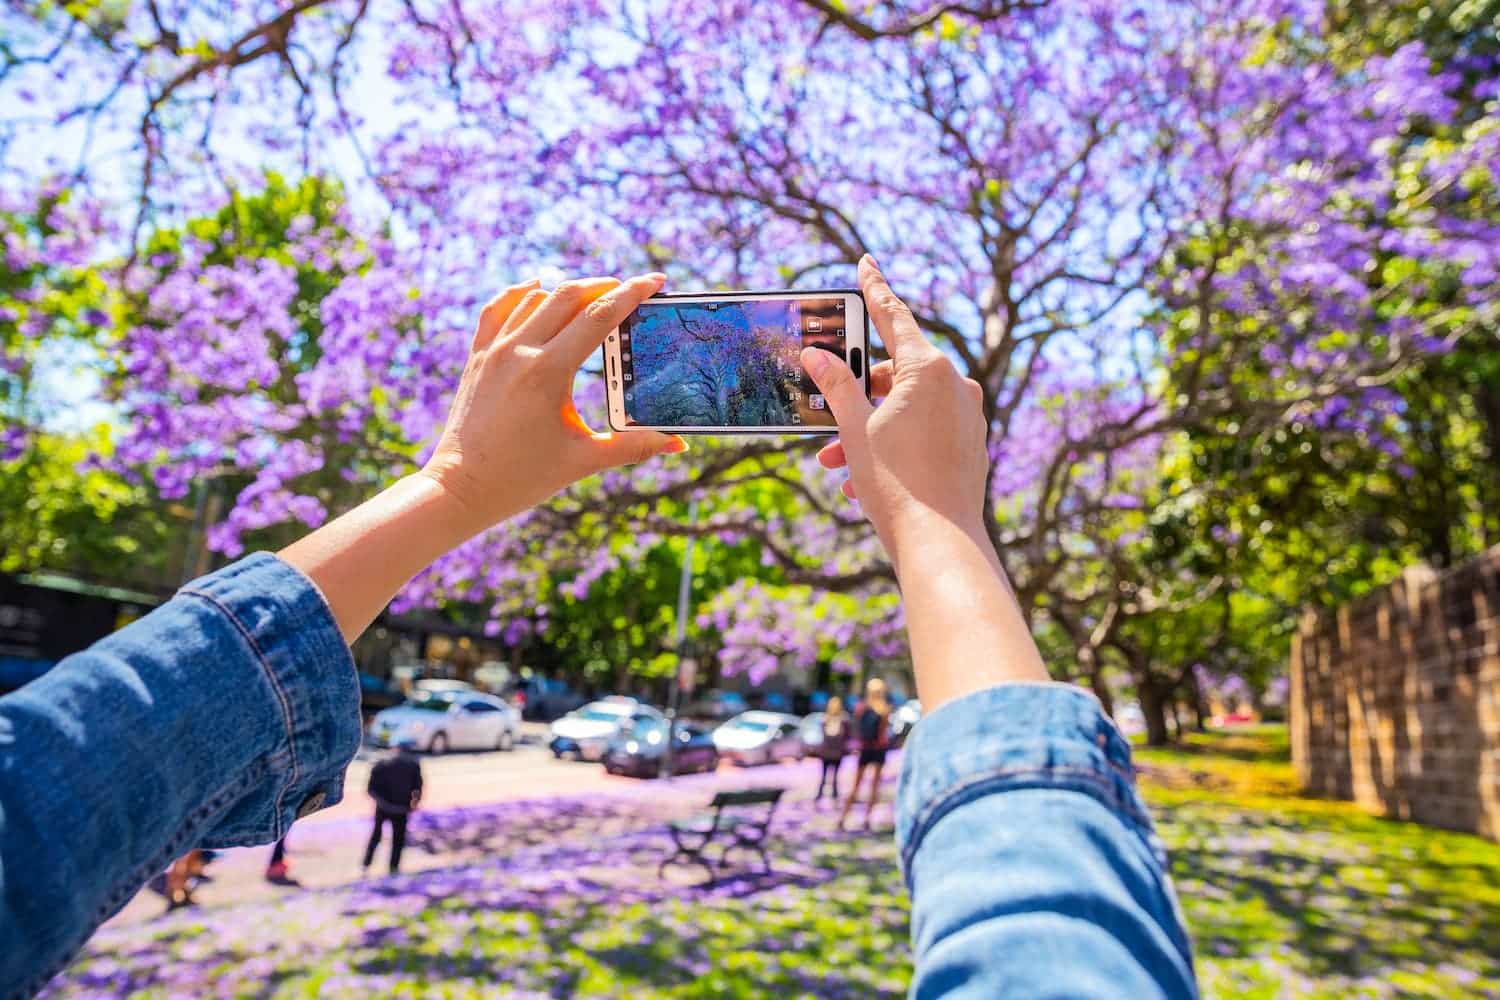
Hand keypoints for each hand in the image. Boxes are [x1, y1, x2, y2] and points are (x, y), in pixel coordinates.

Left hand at [420, 275, 686, 534]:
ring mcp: (493, 351)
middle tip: (632, 290)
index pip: (598, 317)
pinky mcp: (477, 357)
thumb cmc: (522, 478)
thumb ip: (632, 446)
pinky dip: (522, 293)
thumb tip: (677, 443)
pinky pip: (499, 308)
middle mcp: (519, 352)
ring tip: (595, 297)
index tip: (655, 280)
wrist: (460, 489)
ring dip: (569, 291)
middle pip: (569, 296)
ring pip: (536, 297)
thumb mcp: (582, 461)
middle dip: (605, 287)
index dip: (631, 294)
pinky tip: (538, 288)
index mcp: (548, 373)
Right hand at [801, 255, 988, 561]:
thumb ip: (835, 386)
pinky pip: (925, 430)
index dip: (873, 288)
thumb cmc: (895, 483)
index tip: (866, 263)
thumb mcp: (854, 429)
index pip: (892, 315)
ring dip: (868, 428)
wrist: (939, 540)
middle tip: (823, 415)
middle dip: (855, 395)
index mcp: (927, 369)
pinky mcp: (971, 442)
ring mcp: (967, 414)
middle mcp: (955, 384)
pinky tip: (864, 479)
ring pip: (906, 406)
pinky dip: (893, 444)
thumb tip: (816, 355)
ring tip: (836, 462)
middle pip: (894, 370)